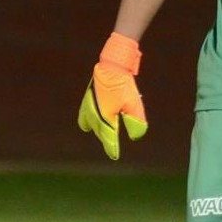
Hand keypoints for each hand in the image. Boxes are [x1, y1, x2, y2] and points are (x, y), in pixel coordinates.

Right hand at [77, 33, 147, 159]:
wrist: (111, 65)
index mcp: (105, 117)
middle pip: (101, 133)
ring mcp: (88, 108)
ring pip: (91, 127)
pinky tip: (92, 125)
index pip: (109, 138)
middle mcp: (94, 115)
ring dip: (99, 132)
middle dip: (107, 141)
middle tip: (112, 149)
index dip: (112, 148)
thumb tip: (136, 136)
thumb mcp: (134, 103)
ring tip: (106, 136)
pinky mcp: (87, 102)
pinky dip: (89, 124)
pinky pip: (84, 118)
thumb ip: (136, 121)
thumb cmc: (123, 84)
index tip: (114, 156)